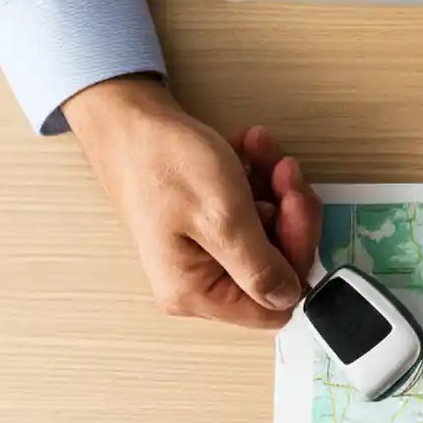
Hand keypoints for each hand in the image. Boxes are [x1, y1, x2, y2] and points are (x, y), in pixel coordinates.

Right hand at [64, 77, 321, 327]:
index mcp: (196, 292)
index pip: (274, 303)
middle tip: (286, 170)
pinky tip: (248, 149)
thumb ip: (260, 267)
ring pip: (269, 234)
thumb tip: (289, 299)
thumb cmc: (163, 163)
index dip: (297, 258)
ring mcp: (203, 254)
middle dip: (289, 213)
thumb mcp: (223, 217)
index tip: (296, 210)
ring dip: (276, 188)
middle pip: (276, 265)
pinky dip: (258, 180)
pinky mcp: (207, 228)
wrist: (126, 118)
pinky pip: (252, 214)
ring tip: (261, 149)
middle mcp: (199, 282)